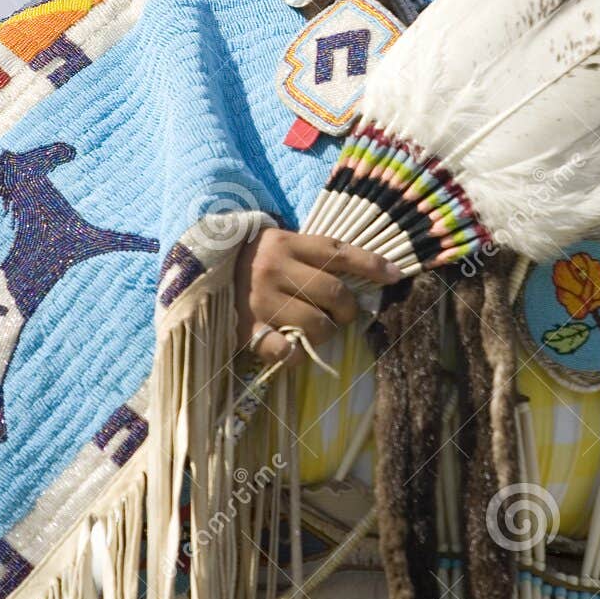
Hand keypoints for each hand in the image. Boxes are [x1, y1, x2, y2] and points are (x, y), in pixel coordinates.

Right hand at [234, 228, 404, 367]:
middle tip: (343, 313)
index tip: (395, 275)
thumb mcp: (285, 245)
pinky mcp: (248, 328)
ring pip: (316, 324)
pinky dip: (298, 355)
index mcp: (288, 243)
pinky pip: (286, 350)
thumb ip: (318, 258)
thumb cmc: (257, 259)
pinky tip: (296, 348)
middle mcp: (274, 268)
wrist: (204, 269)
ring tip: (317, 329)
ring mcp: (261, 300)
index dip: (371, 265)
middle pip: (334, 292)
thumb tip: (370, 276)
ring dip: (326, 332)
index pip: (339, 253)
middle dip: (348, 309)